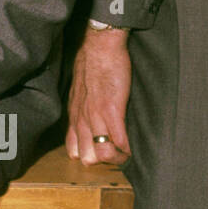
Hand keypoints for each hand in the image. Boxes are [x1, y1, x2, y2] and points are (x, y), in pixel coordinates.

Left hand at [66, 26, 131, 165]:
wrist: (100, 46)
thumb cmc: (93, 65)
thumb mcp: (80, 90)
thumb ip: (83, 107)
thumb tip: (91, 120)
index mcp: (75, 115)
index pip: (74, 151)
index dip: (90, 156)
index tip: (102, 152)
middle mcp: (81, 119)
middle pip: (88, 159)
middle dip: (104, 161)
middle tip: (117, 152)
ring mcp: (96, 115)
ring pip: (102, 155)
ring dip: (118, 157)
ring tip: (126, 151)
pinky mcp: (112, 109)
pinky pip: (119, 140)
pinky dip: (127, 148)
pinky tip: (133, 146)